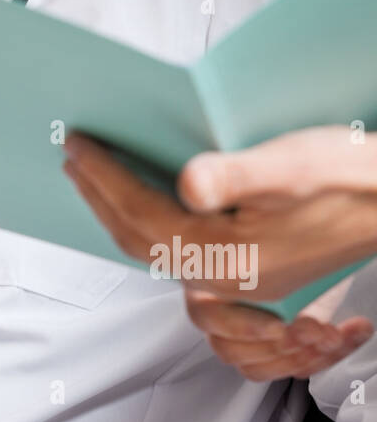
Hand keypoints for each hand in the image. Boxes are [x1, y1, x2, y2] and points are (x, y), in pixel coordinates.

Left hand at [62, 128, 375, 376]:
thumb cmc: (350, 178)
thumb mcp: (294, 166)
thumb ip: (236, 176)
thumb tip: (187, 183)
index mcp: (229, 255)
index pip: (143, 216)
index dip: (105, 178)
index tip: (76, 145)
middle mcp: (228, 276)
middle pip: (140, 240)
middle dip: (100, 197)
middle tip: (72, 157)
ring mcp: (241, 276)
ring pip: (157, 248)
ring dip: (120, 210)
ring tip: (95, 174)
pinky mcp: (255, 265)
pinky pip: (181, 249)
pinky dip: (150, 221)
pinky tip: (146, 198)